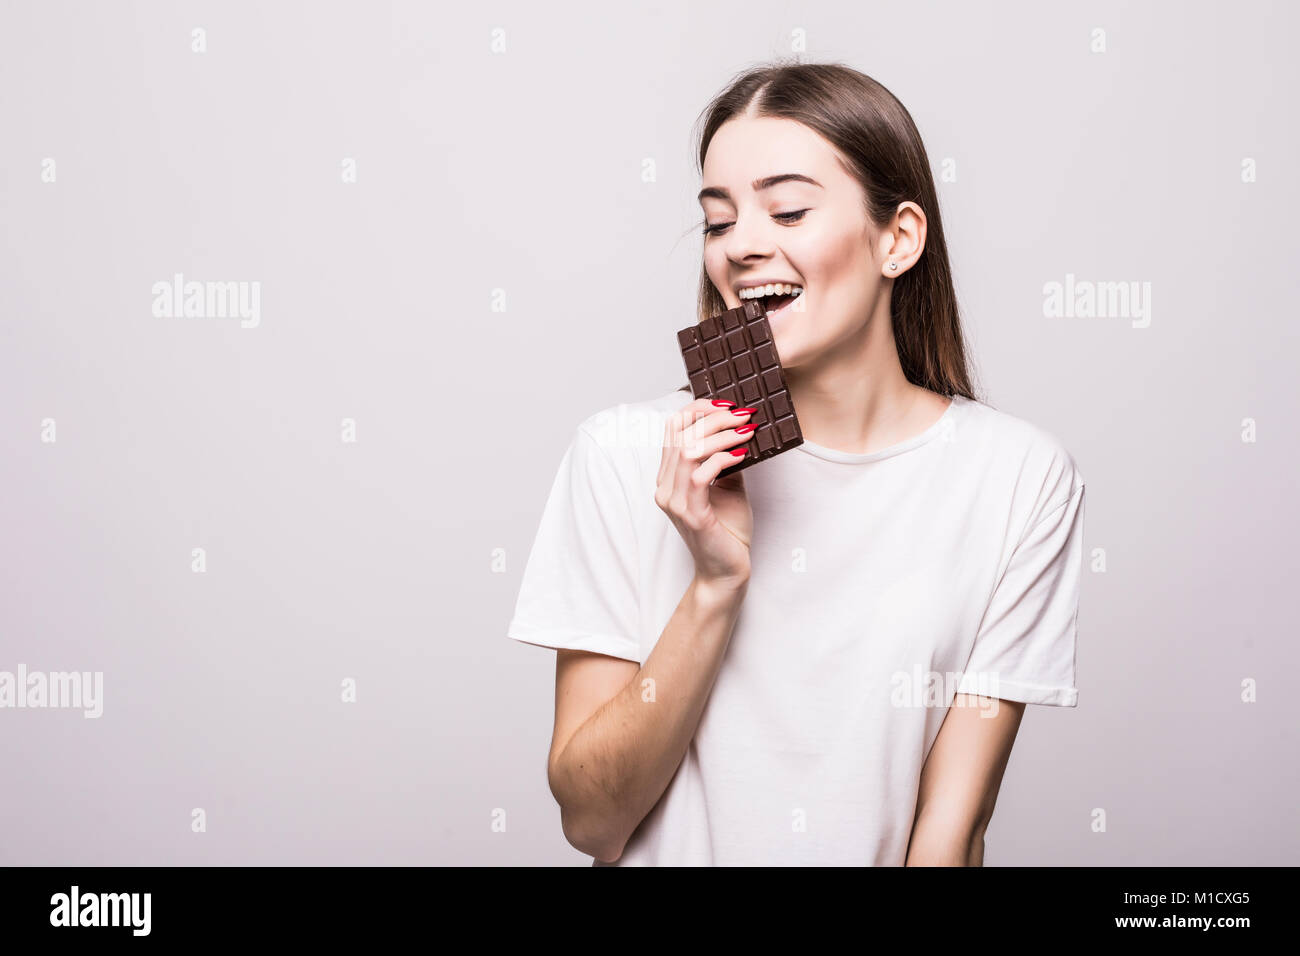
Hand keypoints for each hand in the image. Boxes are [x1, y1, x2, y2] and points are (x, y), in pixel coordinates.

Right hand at [654, 398, 754, 587]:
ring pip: (688, 451)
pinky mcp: (691, 515)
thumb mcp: (728, 486)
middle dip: (714, 418)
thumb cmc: (727, 530)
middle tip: (743, 414)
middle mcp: (665, 487)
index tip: (725, 403)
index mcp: (669, 477)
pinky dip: (722, 459)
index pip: (671, 429)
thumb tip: (739, 429)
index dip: (696, 410)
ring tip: (746, 430)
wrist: (726, 570)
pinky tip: (742, 454)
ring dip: (720, 435)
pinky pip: (700, 476)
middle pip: (680, 434)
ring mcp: (674, 502)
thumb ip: (724, 459)